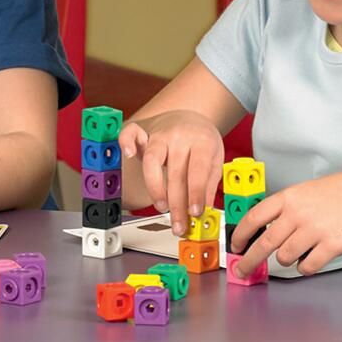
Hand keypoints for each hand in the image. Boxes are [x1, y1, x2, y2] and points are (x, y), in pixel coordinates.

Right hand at [119, 110, 223, 235]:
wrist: (190, 115)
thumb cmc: (202, 141)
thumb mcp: (215, 159)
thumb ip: (209, 184)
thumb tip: (204, 212)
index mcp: (202, 142)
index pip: (198, 171)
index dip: (196, 194)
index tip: (195, 213)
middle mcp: (179, 136)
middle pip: (175, 173)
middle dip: (176, 204)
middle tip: (179, 225)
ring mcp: (160, 134)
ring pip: (152, 161)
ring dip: (156, 188)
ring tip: (162, 208)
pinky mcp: (145, 133)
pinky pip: (130, 134)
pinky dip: (126, 143)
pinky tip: (129, 156)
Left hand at [231, 169, 341, 276]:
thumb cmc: (334, 195)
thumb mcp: (301, 193)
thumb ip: (281, 210)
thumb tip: (259, 232)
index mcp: (287, 198)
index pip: (253, 217)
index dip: (240, 235)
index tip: (235, 246)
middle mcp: (298, 214)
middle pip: (264, 242)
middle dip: (249, 260)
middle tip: (241, 270)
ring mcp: (315, 230)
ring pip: (285, 256)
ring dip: (285, 259)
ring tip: (294, 252)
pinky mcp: (331, 245)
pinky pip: (307, 266)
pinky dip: (304, 267)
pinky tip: (309, 259)